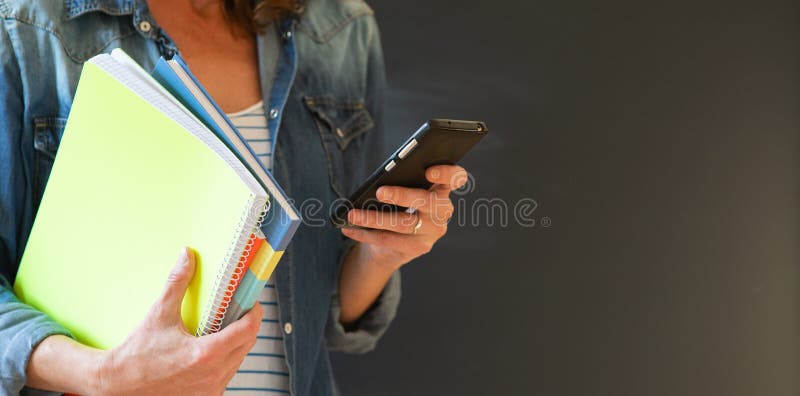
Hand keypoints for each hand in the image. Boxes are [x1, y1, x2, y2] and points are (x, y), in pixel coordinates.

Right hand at [95, 248, 261, 394]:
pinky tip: (214, 349)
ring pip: (238, 361)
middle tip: (240, 310)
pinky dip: (225, 361)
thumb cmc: (136, 353)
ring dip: (237, 344)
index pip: (248, 330)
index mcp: (205, 354)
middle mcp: (211, 375)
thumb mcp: (159, 313)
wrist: (117, 384)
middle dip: (247, 325)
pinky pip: (226, 375)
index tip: (252, 302)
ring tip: (226, 328)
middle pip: (247, 345)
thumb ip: (177, 282)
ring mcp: (209, 390)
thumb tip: (187, 255)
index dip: (255, 313)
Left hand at [341, 165, 467, 270]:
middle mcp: (442, 210)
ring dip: (374, 218)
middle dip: (402, 196)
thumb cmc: (399, 206)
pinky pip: (390, 240)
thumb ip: (402, 183)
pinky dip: (366, 233)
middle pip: (426, 202)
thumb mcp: (404, 192)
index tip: (428, 171)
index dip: (446, 173)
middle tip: (380, 192)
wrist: (395, 244)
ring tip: (353, 214)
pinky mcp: (418, 247)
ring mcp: (432, 231)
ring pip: (403, 223)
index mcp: (441, 189)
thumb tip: (378, 183)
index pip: (455, 178)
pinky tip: (349, 228)